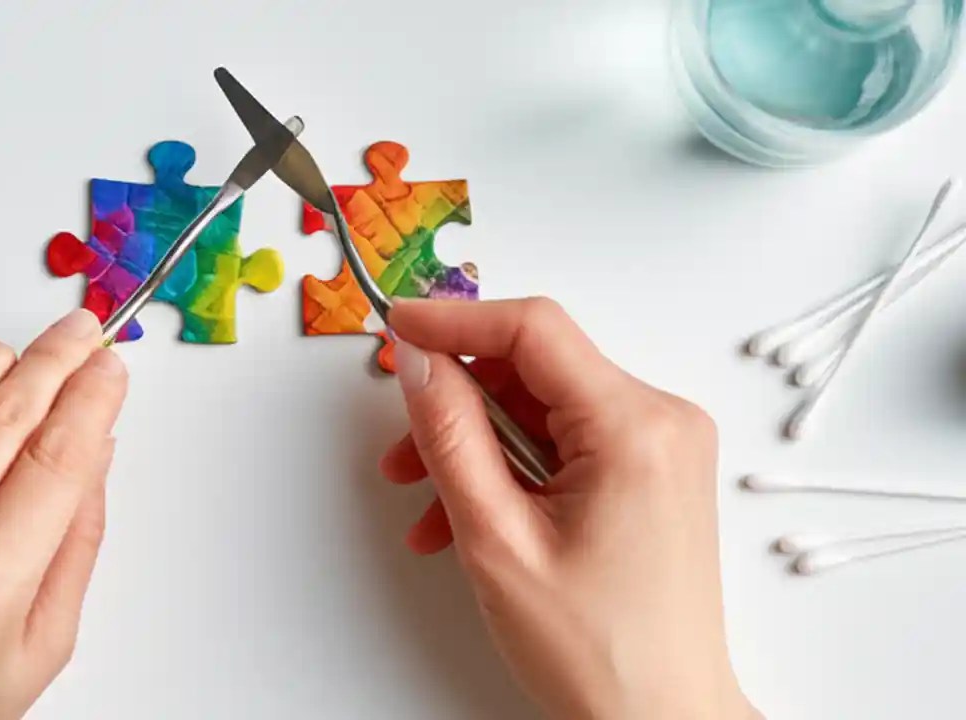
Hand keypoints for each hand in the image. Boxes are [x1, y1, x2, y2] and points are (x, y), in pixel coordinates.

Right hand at [380, 298, 758, 719]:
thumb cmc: (600, 653)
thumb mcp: (497, 539)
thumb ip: (451, 435)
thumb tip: (417, 361)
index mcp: (636, 428)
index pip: (535, 330)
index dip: (456, 320)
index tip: (397, 326)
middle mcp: (661, 420)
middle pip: (535, 368)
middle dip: (458, 403)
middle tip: (402, 445)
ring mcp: (659, 446)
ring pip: (542, 408)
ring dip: (476, 445)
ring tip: (429, 503)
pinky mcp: (648, 470)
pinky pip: (563, 442)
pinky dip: (511, 469)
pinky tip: (467, 519)